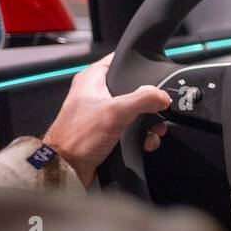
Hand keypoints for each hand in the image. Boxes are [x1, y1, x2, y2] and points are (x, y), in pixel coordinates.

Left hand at [42, 53, 171, 185]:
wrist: (67, 169)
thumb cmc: (77, 139)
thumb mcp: (114, 112)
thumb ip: (142, 99)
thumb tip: (163, 96)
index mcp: (92, 79)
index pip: (119, 61)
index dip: (138, 65)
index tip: (155, 75)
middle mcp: (96, 94)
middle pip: (133, 88)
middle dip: (150, 102)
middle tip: (159, 109)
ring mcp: (102, 113)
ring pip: (136, 110)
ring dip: (149, 122)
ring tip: (154, 131)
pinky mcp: (107, 132)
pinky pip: (132, 128)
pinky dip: (142, 135)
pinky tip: (145, 142)